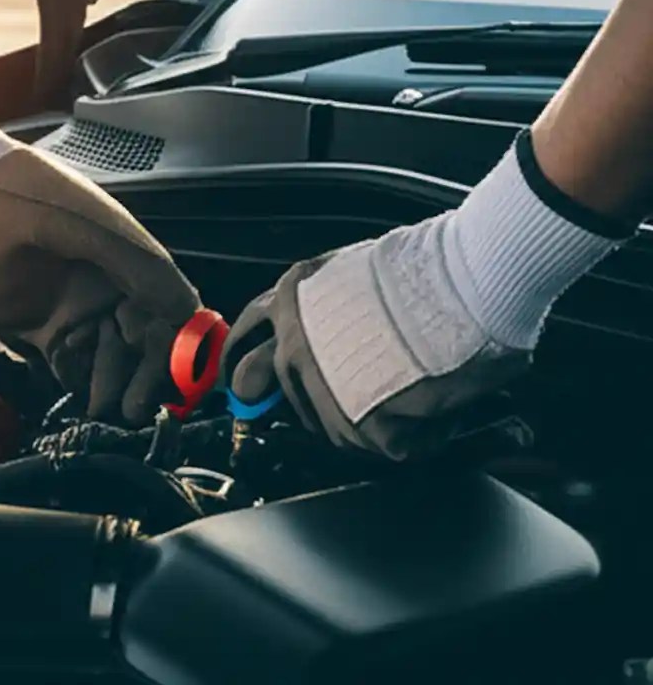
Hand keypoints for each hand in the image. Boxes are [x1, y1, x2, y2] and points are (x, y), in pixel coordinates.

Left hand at [0, 147, 200, 424]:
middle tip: (134, 406)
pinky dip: (81, 384)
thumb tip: (185, 308)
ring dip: (113, 385)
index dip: (181, 345)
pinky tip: (84, 400)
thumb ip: (134, 264)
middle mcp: (110, 285)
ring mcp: (76, 306)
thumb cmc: (20, 194)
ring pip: (109, 357)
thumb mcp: (84, 224)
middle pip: (144, 341)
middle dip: (145, 377)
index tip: (180, 377)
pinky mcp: (42, 326)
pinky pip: (70, 362)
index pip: (172, 309)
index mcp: (130, 257)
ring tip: (107, 409)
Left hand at [222, 213, 530, 460]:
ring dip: (351, 419)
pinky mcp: (359, 425)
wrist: (467, 280)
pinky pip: (375, 444)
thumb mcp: (351, 270)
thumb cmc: (429, 266)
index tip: (243, 378)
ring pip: (320, 422)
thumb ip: (327, 304)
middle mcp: (293, 346)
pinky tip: (427, 417)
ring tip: (395, 404)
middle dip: (290, 395)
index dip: (244, 360)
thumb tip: (331, 329)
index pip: (244, 339)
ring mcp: (321, 389)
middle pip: (267, 386)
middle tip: (321, 399)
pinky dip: (405, 436)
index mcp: (291, 301)